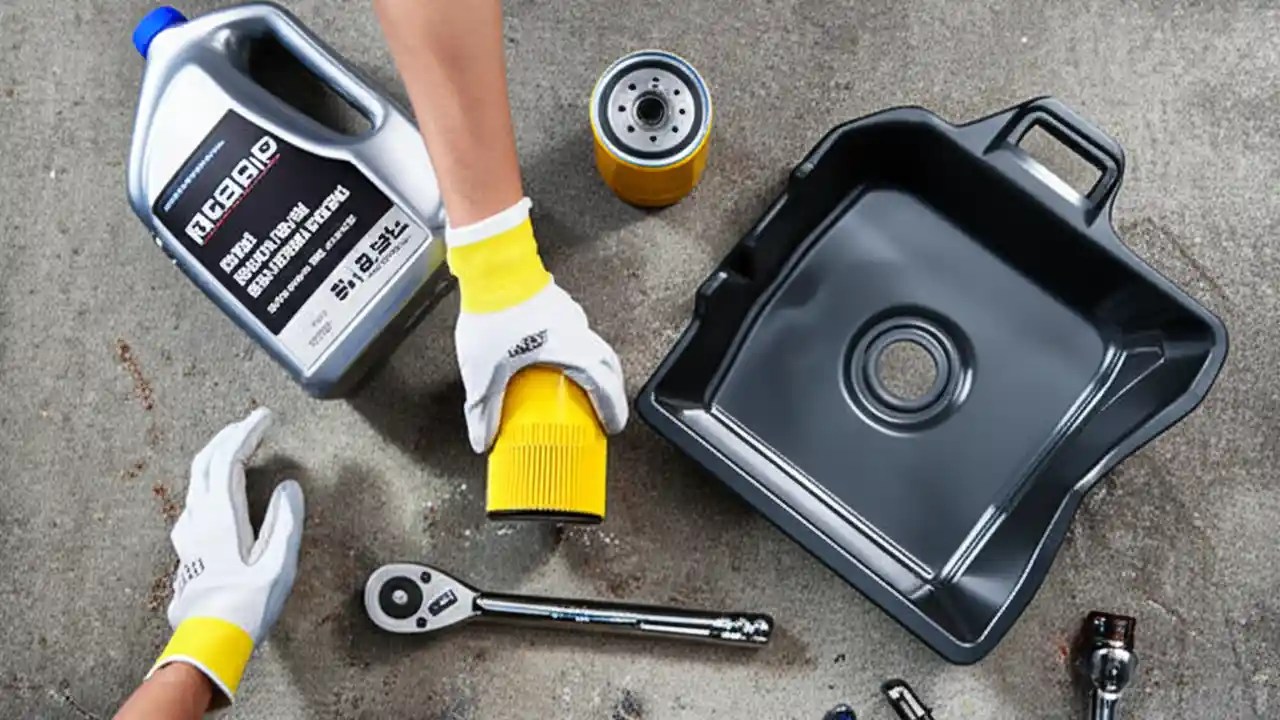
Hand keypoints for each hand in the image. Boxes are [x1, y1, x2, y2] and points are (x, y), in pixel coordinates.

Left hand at [151, 408, 304, 705]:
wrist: (209, 642)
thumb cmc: (246, 607)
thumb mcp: (278, 565)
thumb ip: (285, 522)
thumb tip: (288, 488)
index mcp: (221, 517)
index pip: (229, 458)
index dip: (247, 432)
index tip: (264, 416)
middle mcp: (198, 518)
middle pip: (206, 461)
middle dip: (228, 435)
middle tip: (251, 422)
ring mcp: (188, 532)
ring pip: (196, 478)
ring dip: (217, 454)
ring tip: (237, 446)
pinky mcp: (187, 546)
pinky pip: (195, 497)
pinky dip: (210, 477)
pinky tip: (220, 486)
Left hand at [447, 198, 627, 451]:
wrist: (491, 267)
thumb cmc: (495, 312)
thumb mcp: (483, 372)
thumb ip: (484, 408)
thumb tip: (483, 439)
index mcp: (572, 350)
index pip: (605, 385)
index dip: (613, 409)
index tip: (613, 427)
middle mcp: (579, 332)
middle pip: (608, 366)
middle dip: (611, 392)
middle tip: (607, 412)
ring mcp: (570, 316)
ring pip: (595, 348)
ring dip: (596, 371)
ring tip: (586, 390)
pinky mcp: (557, 306)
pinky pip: (579, 335)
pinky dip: (579, 353)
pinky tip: (559, 361)